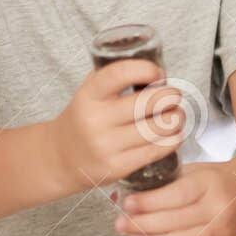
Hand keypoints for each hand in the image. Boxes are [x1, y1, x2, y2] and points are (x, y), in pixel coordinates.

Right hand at [47, 58, 184, 192]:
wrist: (60, 158)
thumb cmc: (84, 118)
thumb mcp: (89, 92)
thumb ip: (115, 77)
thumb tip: (154, 68)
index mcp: (89, 95)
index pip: (119, 74)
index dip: (146, 69)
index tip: (158, 74)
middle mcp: (95, 120)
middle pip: (149, 102)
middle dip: (171, 96)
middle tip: (174, 96)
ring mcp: (106, 146)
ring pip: (158, 128)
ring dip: (176, 118)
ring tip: (176, 115)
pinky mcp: (117, 168)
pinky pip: (156, 151)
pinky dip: (172, 140)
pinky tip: (173, 134)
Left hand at [115, 160, 235, 235]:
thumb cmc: (214, 180)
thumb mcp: (192, 171)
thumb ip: (162, 183)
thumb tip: (122, 195)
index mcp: (206, 184)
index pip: (175, 194)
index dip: (150, 201)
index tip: (128, 204)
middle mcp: (216, 207)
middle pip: (177, 220)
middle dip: (145, 224)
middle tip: (121, 226)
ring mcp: (223, 229)